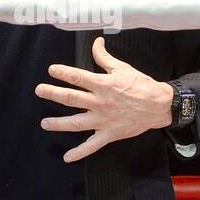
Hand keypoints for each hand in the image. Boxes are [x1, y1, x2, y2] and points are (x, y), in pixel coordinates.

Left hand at [35, 37, 172, 162]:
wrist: (159, 105)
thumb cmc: (141, 85)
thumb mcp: (123, 68)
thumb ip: (104, 57)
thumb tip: (96, 42)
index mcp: (103, 84)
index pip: (78, 77)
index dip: (63, 73)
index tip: (51, 70)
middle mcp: (100, 102)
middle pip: (71, 98)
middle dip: (53, 94)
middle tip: (39, 91)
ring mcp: (104, 120)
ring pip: (76, 123)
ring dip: (58, 124)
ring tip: (44, 123)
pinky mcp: (109, 133)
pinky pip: (92, 145)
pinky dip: (79, 152)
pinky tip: (67, 157)